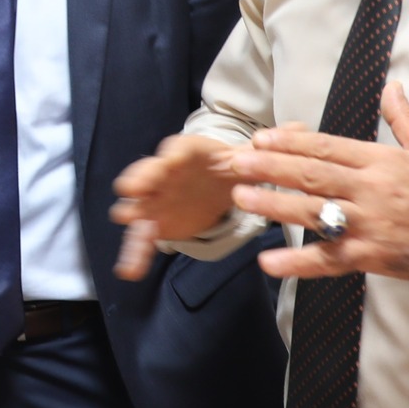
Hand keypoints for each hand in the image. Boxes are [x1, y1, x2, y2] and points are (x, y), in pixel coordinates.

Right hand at [110, 133, 246, 279]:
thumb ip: (255, 155)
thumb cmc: (225, 165)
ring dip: (131, 212)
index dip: (173, 157)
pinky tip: (130, 270)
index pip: (177, 150)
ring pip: (137, 205)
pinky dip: (135, 254)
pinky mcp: (155, 224)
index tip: (170, 162)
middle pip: (146, 172)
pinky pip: (141, 239)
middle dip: (140, 179)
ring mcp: (154, 199)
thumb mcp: (243, 159)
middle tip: (134, 189)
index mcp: (185, 152)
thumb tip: (280, 137)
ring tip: (128, 222)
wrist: (215, 184)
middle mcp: (162, 173)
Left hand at [229, 83, 408, 283]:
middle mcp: (370, 190)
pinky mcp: (370, 256)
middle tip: (237, 161)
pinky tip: (269, 261)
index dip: (291, 141)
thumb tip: (392, 85)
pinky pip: (327, 259)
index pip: (327, 147)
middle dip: (271, 167)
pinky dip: (297, 262)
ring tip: (242, 198)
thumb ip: (404, 118)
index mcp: (381, 162)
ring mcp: (368, 224)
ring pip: (313, 212)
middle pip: (312, 175)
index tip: (261, 137)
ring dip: (274, 205)